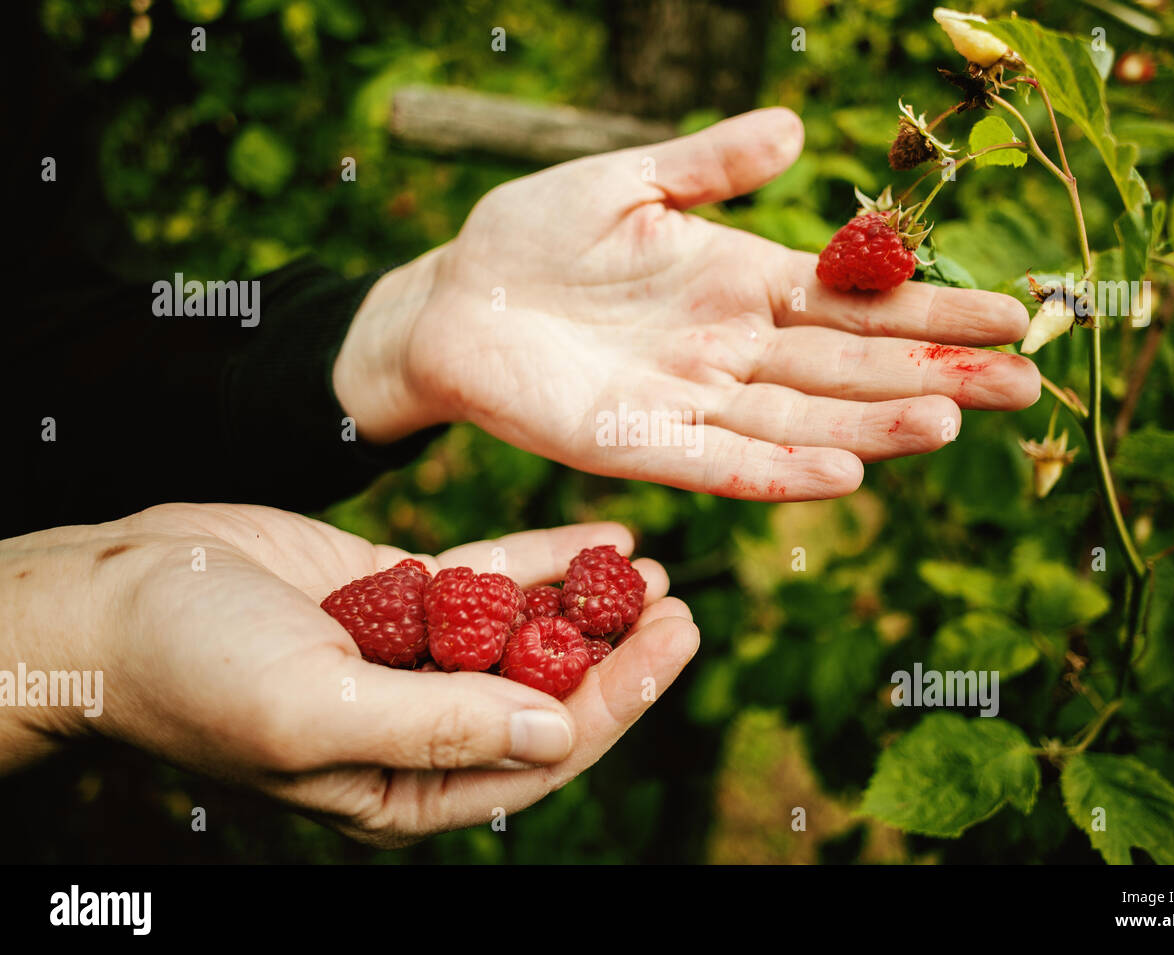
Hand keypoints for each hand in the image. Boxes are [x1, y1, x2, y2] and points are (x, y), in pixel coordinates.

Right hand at [0, 504, 696, 845]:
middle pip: (546, 695)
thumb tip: (556, 741)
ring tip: (653, 573)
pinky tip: (598, 541)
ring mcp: (410, 658)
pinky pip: (485, 583)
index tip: (676, 643)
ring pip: (525, 637)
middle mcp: (419, 728)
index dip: (617, 701)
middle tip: (681, 609)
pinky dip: (540, 563)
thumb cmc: (193, 671)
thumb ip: (440, 729)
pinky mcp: (394, 596)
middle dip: (617, 655)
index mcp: (405, 787)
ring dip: (589, 607)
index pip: (541, 754)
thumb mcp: (317, 712)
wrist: (113, 597)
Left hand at [335, 107, 1039, 499]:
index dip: (931, 309)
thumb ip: (708, 164)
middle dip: (936, 373)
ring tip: (953, 421)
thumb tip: (799, 129)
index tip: (1014, 312)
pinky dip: (780, 470)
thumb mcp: (625, 182)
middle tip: (1027, 380)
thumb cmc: (531, 240)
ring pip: (801, 420)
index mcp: (737, 282)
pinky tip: (844, 473)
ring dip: (874, 425)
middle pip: (849, 368)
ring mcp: (689, 401)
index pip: (854, 301)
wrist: (450, 302)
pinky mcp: (637, 445)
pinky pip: (721, 463)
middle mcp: (730, 349)